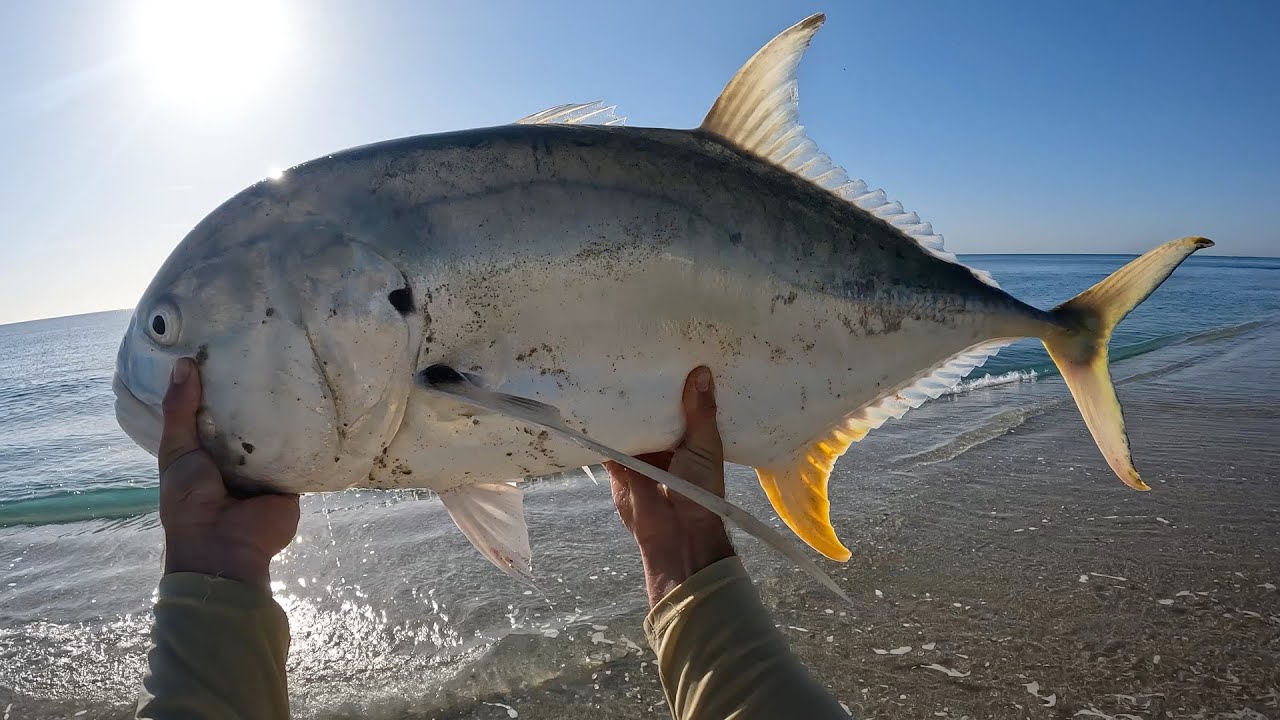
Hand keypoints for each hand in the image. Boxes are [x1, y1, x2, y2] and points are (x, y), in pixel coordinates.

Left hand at [158, 357, 299, 590]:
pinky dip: (305, 433)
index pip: (212, 411)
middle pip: (245, 419)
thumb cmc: (190, 500)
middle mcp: (236, 457)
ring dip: (280, 410)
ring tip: (293, 366)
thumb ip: (179, 411)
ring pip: (274, 432)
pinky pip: (299, 450)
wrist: (225, 545)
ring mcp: (265, 468)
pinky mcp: (291, 476)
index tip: (225, 349)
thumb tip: (184, 362)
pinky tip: (315, 401)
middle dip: (252, 393)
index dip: (216, 385)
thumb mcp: (176, 451)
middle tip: (264, 350)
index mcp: (205, 452)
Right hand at [608, 366, 734, 606]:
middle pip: (647, 412)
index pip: (677, 403)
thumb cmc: (700, 488)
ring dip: (616, 408)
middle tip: (626, 355)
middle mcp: (662, 443)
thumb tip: (701, 371)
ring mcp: (638, 455)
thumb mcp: (704, 445)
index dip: (671, 383)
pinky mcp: (617, 467)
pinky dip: (597, 431)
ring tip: (602, 371)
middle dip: (639, 392)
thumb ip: (700, 412)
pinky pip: (605, 445)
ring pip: (625, 426)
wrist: (677, 532)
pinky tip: (586, 404)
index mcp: (687, 436)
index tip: (663, 352)